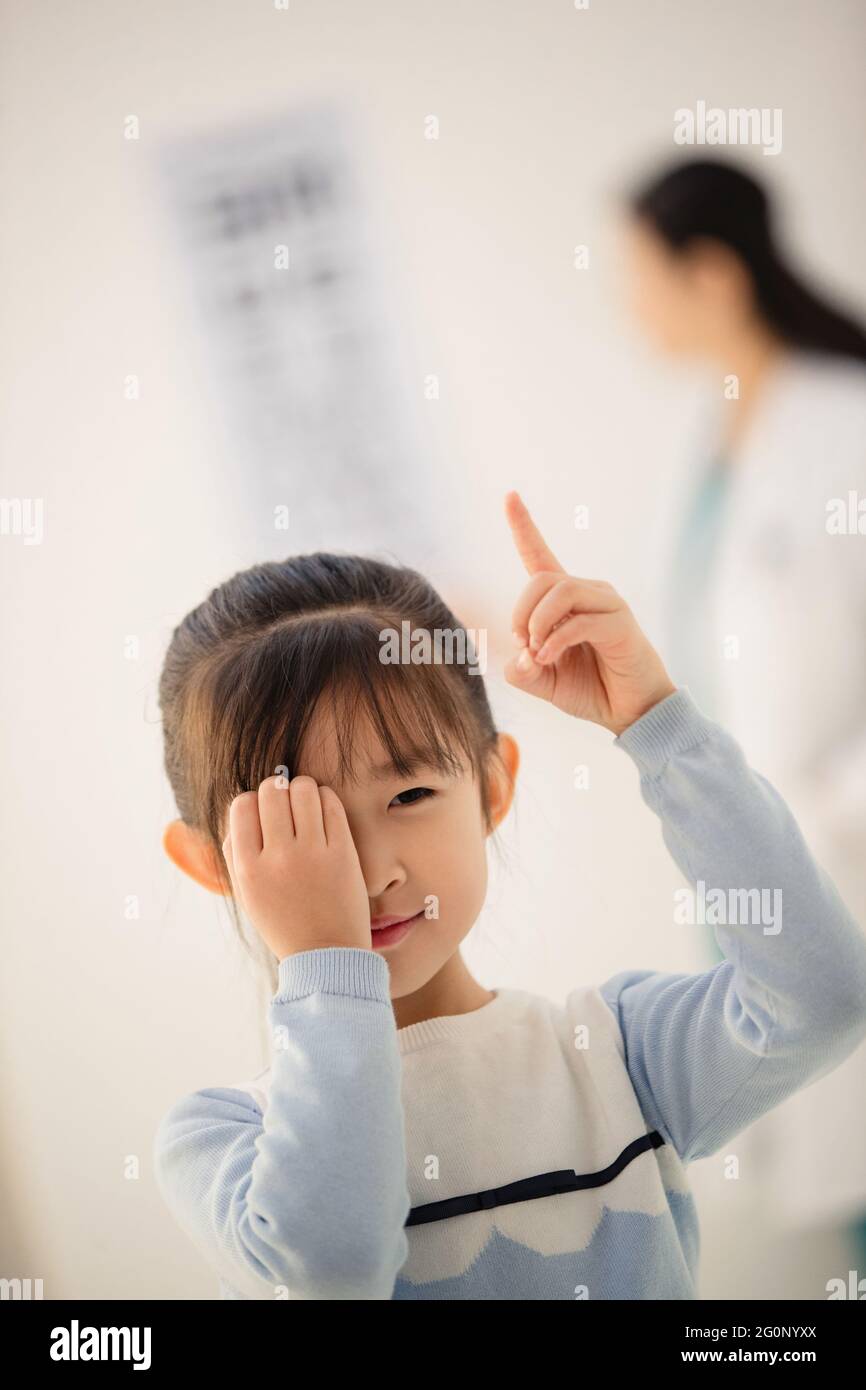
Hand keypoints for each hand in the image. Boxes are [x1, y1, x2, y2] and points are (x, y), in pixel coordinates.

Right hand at [222, 775, 371, 959]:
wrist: (326, 955)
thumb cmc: (284, 923)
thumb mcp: (247, 895)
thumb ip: (236, 854)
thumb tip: (242, 810)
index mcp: (248, 869)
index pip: (242, 805)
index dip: (252, 803)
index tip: (264, 815)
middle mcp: (278, 857)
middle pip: (271, 790)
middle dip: (278, 791)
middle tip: (286, 806)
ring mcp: (312, 853)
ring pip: (303, 787)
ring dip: (303, 790)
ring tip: (306, 806)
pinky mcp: (343, 852)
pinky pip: (331, 802)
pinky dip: (326, 799)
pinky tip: (324, 812)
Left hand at [503, 490, 676, 735]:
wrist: (631, 712)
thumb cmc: (591, 689)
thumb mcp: (544, 681)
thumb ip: (523, 669)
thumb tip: (519, 655)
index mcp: (565, 601)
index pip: (540, 554)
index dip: (524, 526)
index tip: (509, 495)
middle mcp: (587, 593)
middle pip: (542, 577)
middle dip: (520, 611)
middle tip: (521, 643)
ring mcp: (607, 604)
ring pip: (559, 591)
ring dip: (537, 623)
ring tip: (538, 652)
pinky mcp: (621, 623)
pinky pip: (580, 620)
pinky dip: (556, 640)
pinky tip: (549, 657)